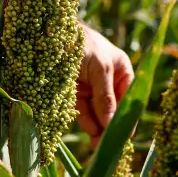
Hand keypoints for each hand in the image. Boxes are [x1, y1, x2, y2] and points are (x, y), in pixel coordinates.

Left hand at [76, 22, 134, 145]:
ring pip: (96, 114)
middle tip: (109, 147)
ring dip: (97, 128)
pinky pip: (80, 111)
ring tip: (98, 144)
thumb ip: (105, 97)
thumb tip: (112, 125)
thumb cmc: (82, 42)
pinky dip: (84, 122)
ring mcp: (89, 88)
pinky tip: (90, 131)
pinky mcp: (72, 93)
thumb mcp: (100, 68)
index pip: (128, 100)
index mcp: (121, 71)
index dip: (127, 119)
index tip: (125, 138)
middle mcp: (107, 81)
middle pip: (112, 110)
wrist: (49, 30)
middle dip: (110, 127)